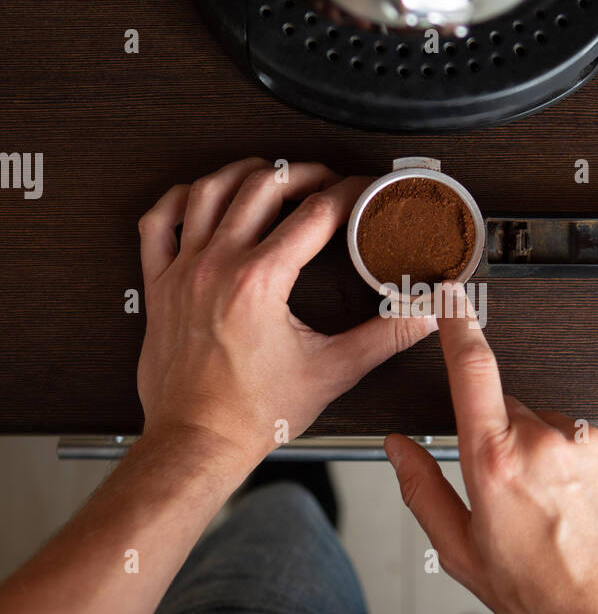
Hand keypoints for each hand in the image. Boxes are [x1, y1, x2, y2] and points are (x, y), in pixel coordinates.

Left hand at [137, 158, 434, 475]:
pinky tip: (199, 196)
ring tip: (272, 174)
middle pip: (264, 185)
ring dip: (245, 173)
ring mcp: (184, 270)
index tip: (363, 192)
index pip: (316, 213)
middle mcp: (217, 265)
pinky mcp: (159, 284)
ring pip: (209, 190)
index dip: (349, 194)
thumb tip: (423, 316)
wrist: (197, 440)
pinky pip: (158, 222)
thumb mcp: (332, 371)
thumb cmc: (251, 414)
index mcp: (260, 281)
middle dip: (303, 173)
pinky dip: (178, 199)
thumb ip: (385, 337)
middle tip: (327, 180)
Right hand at [385, 282, 597, 613]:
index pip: (471, 367)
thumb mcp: (461, 552)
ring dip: (548, 455)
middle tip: (515, 497)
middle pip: (510, 410)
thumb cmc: (545, 595)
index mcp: (495, 461)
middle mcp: (545, 440)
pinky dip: (585, 465)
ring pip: (553, 427)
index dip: (457, 323)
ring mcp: (592, 441)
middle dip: (504, 440)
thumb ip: (421, 490)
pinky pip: (593, 440)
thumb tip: (398, 448)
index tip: (450, 296)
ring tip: (558, 511)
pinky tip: (586, 508)